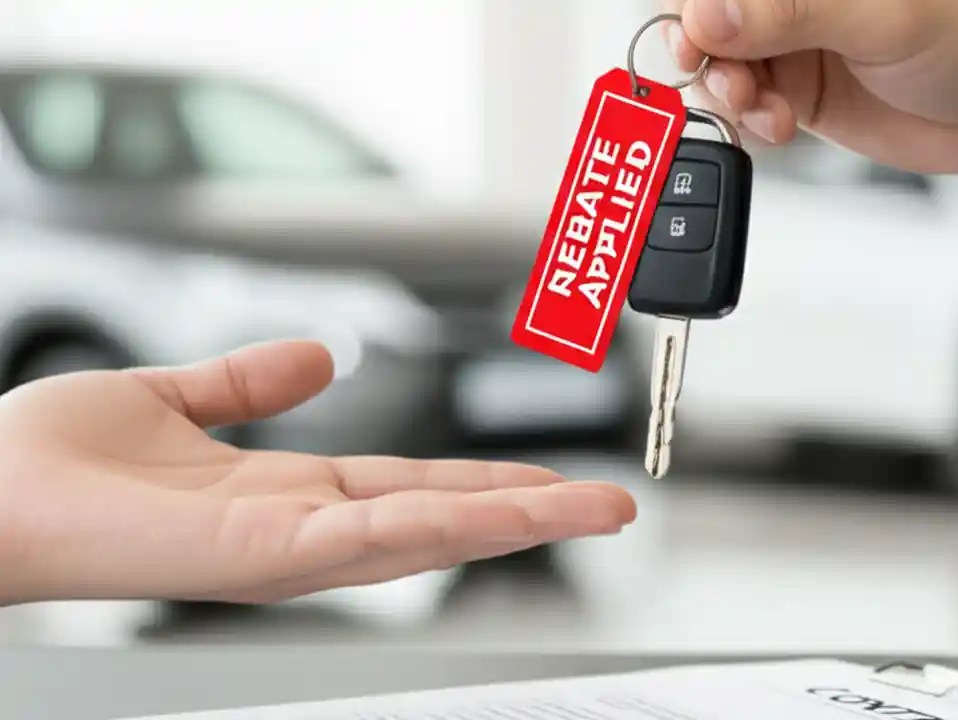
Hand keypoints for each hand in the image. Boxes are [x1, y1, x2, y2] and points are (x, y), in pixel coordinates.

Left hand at [0, 341, 634, 604]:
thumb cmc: (51, 462)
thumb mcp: (174, 398)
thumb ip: (247, 379)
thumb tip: (316, 355)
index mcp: (290, 491)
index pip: (415, 488)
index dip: (489, 485)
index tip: (551, 477)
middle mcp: (304, 529)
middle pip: (443, 519)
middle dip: (532, 513)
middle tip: (614, 506)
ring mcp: (289, 549)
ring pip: (429, 535)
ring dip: (517, 523)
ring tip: (597, 511)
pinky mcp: (260, 555)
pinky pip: (369, 536)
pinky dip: (444, 528)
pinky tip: (502, 516)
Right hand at [665, 0, 957, 189]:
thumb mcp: (885, 20)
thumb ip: (792, 14)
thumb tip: (709, 14)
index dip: (700, 5)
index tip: (696, 37)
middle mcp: (802, 1)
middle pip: (715, 18)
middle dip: (706, 51)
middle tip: (723, 78)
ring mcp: (799, 44)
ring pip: (726, 65)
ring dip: (730, 92)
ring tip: (762, 108)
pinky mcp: (803, 93)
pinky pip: (751, 106)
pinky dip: (752, 121)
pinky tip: (779, 126)